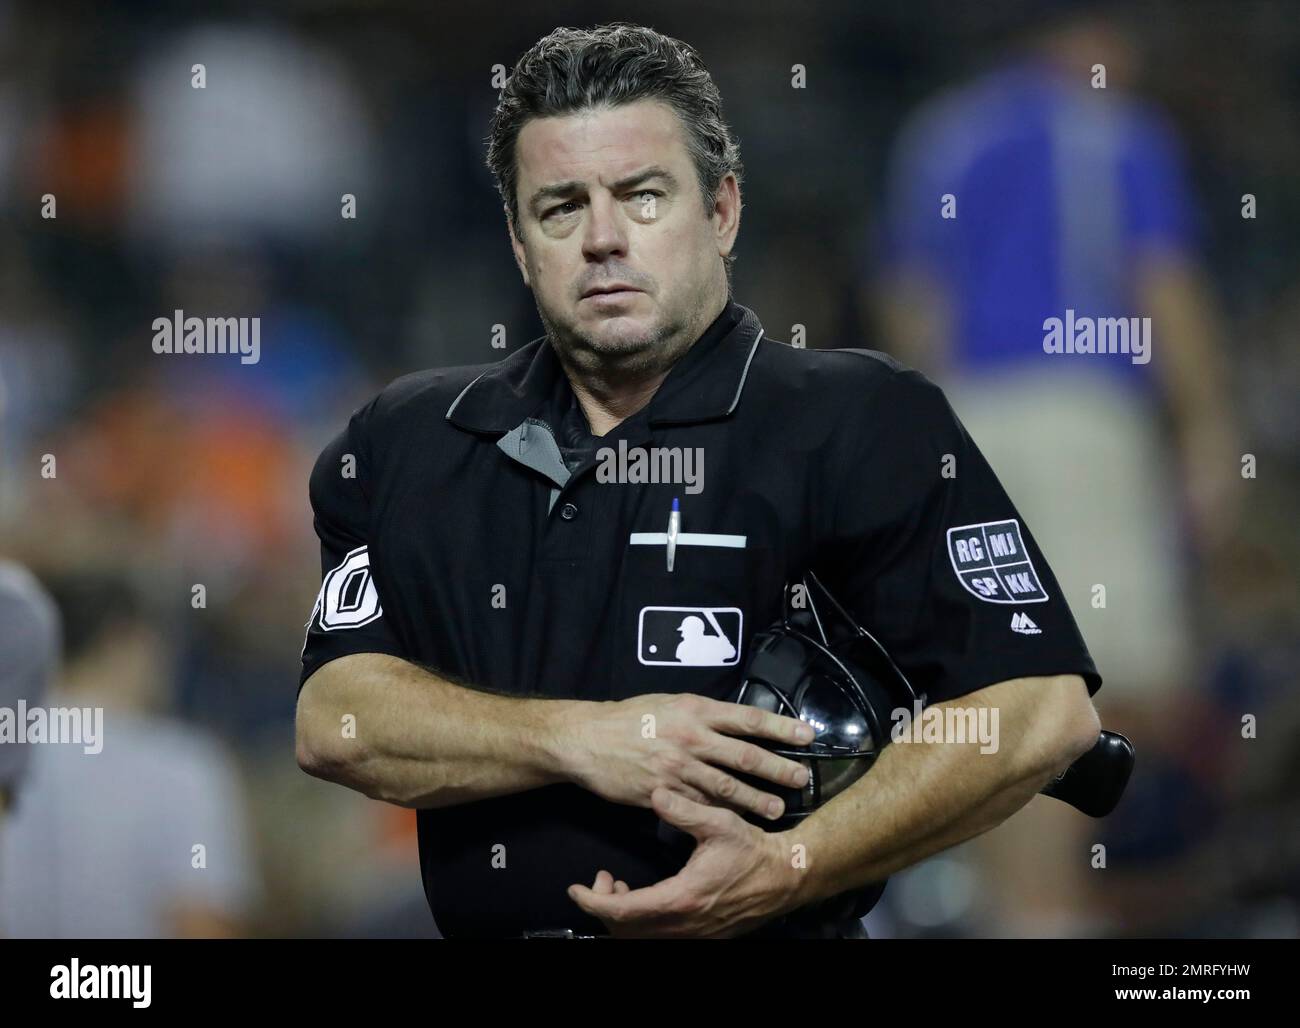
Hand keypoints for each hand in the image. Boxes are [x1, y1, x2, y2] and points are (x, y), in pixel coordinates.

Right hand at [562, 692, 813, 820]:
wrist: (587, 739)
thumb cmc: (629, 718)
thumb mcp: (669, 703)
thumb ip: (702, 715)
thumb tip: (734, 724)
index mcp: (695, 709)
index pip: (747, 718)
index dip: (780, 728)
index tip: (807, 735)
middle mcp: (691, 737)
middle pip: (744, 756)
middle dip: (777, 769)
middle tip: (802, 780)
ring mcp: (677, 767)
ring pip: (726, 787)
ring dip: (755, 799)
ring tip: (777, 809)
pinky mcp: (663, 793)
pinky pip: (698, 806)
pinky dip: (720, 814)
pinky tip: (735, 822)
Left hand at [567, 787, 801, 937]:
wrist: (787, 877)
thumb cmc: (754, 850)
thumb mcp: (719, 823)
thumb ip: (684, 810)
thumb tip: (655, 794)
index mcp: (683, 898)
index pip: (623, 911)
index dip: (593, 901)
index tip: (577, 888)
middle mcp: (686, 925)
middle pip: (626, 931)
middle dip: (604, 908)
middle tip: (601, 879)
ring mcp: (695, 934)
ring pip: (642, 937)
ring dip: (623, 915)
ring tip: (619, 885)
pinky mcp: (703, 936)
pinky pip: (661, 937)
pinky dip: (643, 921)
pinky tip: (647, 895)